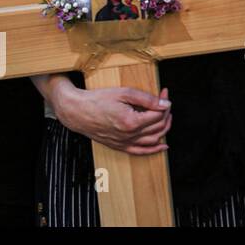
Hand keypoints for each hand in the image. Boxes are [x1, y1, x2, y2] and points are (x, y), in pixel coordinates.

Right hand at [53, 84, 171, 154]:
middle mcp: (128, 136)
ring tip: (166, 116)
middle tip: (165, 101)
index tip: (164, 93)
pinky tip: (163, 146)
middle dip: (166, 113)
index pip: (158, 114)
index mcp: (131, 122)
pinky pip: (140, 151)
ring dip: (164, 129)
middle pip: (158, 127)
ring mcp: (124, 143)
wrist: (77, 112)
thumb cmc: (98, 100)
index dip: (164, 102)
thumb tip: (165, 104)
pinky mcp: (119, 146)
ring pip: (152, 140)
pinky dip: (154, 150)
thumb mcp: (124, 93)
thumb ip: (147, 99)